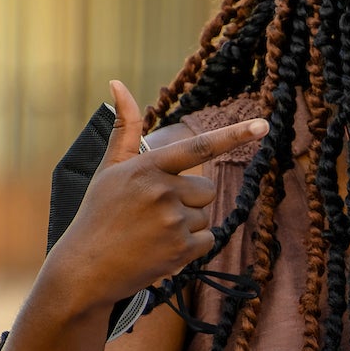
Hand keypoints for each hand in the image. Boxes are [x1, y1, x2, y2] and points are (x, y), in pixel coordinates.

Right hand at [47, 80, 267, 314]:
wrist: (86, 268)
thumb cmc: (99, 214)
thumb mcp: (109, 169)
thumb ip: (124, 128)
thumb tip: (117, 82)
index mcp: (147, 167)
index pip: (198, 148)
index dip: (234, 135)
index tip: (263, 125)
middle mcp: (162, 191)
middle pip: (206, 190)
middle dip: (189, 201)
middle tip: (154, 213)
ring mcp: (172, 221)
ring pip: (205, 217)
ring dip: (186, 226)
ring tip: (152, 233)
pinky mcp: (180, 249)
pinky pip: (207, 241)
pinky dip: (190, 247)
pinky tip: (161, 249)